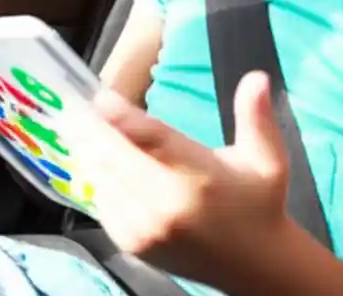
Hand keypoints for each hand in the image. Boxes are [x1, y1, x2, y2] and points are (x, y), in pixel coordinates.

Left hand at [64, 70, 291, 285]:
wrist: (252, 265)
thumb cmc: (258, 203)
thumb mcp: (267, 159)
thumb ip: (257, 117)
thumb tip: (256, 77)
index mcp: (201, 178)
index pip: (154, 141)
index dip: (122, 117)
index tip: (102, 97)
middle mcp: (168, 205)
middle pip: (116, 156)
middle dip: (92, 128)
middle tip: (76, 104)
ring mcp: (146, 227)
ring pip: (102, 178)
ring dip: (87, 149)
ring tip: (75, 124)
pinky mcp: (132, 244)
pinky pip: (101, 202)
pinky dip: (94, 177)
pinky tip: (90, 157)